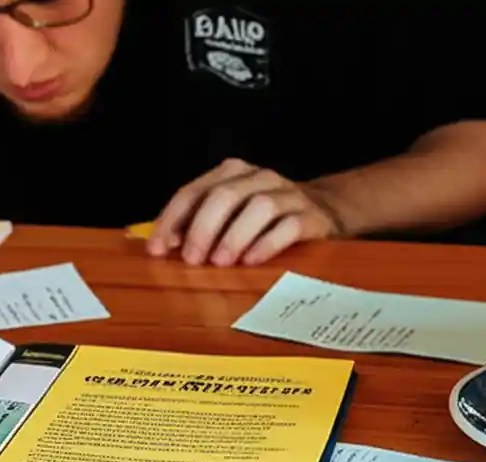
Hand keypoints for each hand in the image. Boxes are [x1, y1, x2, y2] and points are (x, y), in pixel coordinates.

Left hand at [146, 158, 342, 265]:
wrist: (327, 209)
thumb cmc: (265, 219)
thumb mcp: (230, 214)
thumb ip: (199, 223)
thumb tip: (167, 245)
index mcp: (232, 174)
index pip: (194, 192)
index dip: (172, 220)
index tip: (158, 249)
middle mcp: (259, 178)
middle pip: (224, 196)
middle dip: (203, 229)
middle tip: (192, 260)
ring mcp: (288, 195)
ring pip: (258, 208)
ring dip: (234, 236)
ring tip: (220, 263)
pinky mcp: (311, 216)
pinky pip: (288, 227)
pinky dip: (267, 244)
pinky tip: (251, 261)